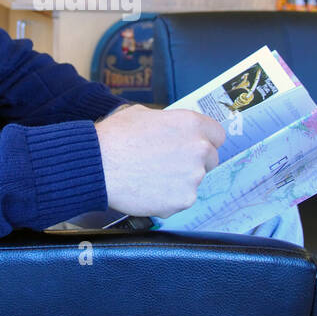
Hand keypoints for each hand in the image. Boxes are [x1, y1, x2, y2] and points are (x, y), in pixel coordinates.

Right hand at [94, 104, 225, 217]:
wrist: (98, 165)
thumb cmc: (115, 137)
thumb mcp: (142, 114)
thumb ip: (167, 122)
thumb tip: (170, 129)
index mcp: (191, 124)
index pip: (217, 134)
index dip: (204, 140)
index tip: (193, 146)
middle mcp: (199, 149)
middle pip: (210, 159)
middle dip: (193, 162)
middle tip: (168, 164)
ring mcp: (193, 177)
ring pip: (193, 181)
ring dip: (178, 182)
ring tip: (150, 178)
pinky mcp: (184, 200)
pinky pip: (180, 200)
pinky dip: (167, 199)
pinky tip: (147, 190)